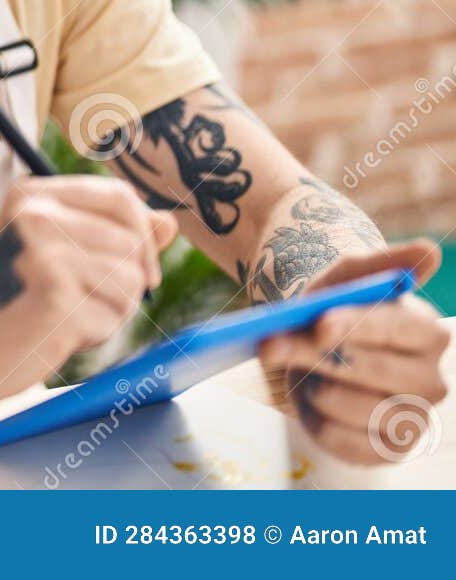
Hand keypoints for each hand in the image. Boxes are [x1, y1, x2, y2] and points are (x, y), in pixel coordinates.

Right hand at [0, 175, 176, 401]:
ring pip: (132, 281)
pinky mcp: (54, 294)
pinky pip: (115, 315)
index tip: (142, 273)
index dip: (144, 236)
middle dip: (126, 283)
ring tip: (61, 316)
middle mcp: (36, 213)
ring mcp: (44, 252)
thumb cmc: (4, 303)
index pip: (121, 198)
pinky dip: (95, 333)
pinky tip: (54, 333)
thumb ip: (107, 234)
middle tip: (77, 302)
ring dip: (111, 310)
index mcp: (31, 193)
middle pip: (134, 244)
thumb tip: (171, 222)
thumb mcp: (50, 252)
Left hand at [259, 240, 449, 465]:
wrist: (318, 344)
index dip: (358, 328)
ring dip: (311, 385)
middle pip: (369, 370)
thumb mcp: (347, 277)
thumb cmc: (337, 306)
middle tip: (269, 344)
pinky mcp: (386, 450)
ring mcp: (412, 419)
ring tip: (301, 369)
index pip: (399, 330)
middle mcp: (430, 380)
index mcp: (428, 333)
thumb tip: (429, 251)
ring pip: (350, 407)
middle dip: (313, 355)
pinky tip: (311, 398)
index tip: (319, 325)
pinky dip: (314, 419)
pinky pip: (341, 440)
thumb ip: (382, 265)